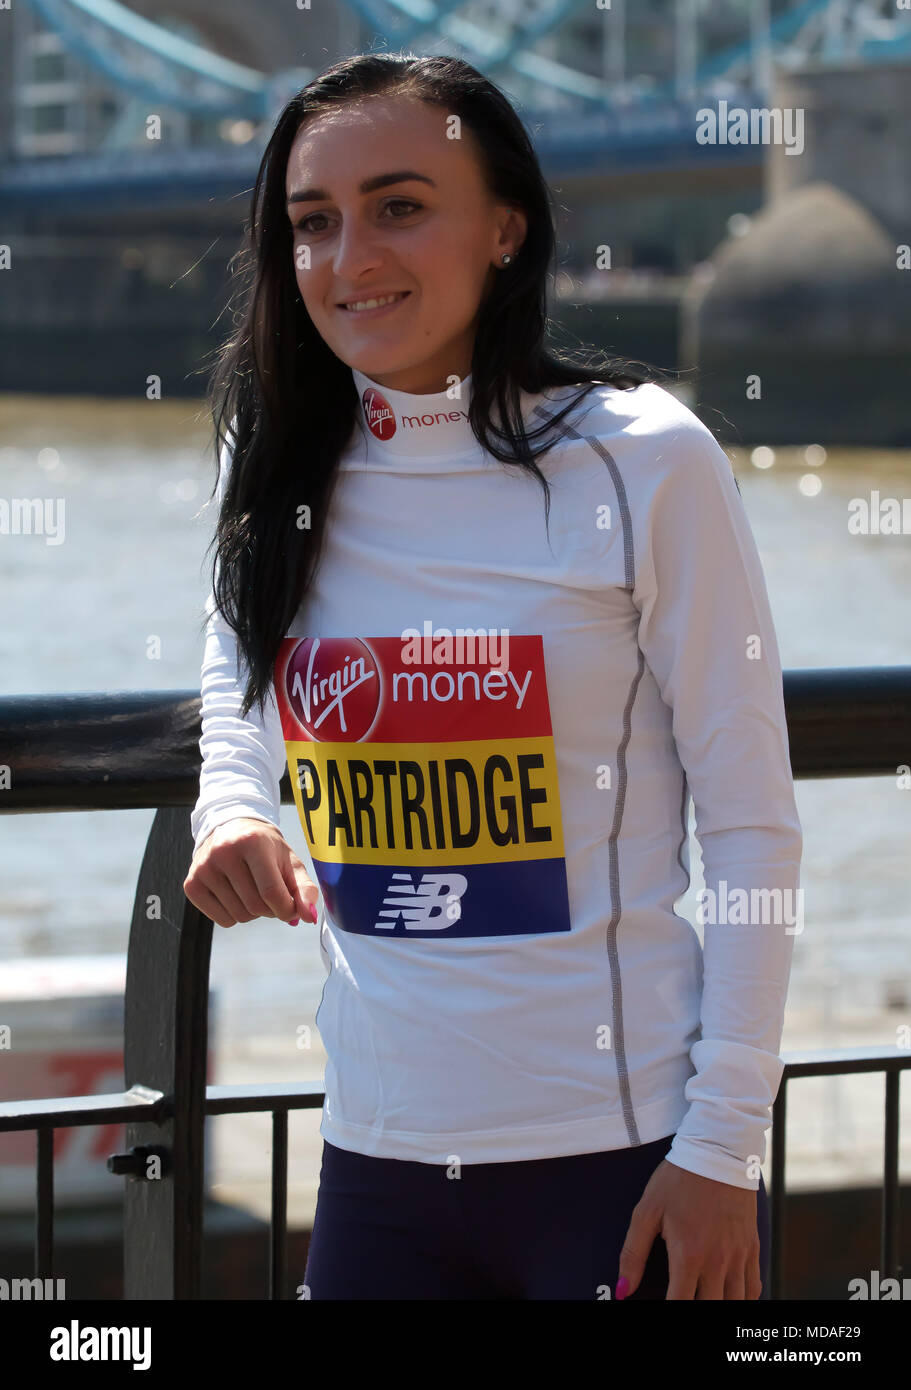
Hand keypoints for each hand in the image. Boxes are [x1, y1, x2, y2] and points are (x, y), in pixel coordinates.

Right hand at [183, 817, 319, 928]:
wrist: (231, 828)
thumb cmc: (265, 848)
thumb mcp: (289, 861)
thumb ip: (304, 888)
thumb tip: (308, 917)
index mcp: (252, 842)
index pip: (271, 892)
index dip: (286, 909)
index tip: (291, 909)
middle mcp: (223, 852)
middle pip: (255, 906)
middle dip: (270, 909)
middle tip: (270, 894)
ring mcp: (203, 868)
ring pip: (239, 916)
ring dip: (252, 913)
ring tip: (252, 890)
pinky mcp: (191, 884)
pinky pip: (221, 920)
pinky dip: (234, 915)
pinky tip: (234, 894)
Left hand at [616, 1159, 761, 1299]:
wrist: (717, 1151)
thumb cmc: (678, 1179)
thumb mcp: (647, 1211)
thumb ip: (632, 1254)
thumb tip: (622, 1290)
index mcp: (688, 1255)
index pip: (679, 1305)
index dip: (668, 1313)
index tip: (663, 1307)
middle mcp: (717, 1261)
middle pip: (709, 1308)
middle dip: (694, 1310)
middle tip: (683, 1298)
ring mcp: (738, 1256)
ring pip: (735, 1303)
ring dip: (719, 1306)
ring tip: (703, 1297)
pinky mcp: (752, 1247)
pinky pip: (754, 1288)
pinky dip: (742, 1298)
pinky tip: (727, 1293)